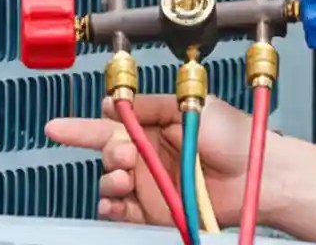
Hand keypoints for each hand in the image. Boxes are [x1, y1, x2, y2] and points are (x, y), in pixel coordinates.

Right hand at [44, 94, 260, 226]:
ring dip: (109, 179)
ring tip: (125, 176)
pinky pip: (121, 212)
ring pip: (109, 183)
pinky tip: (115, 202)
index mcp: (156, 126)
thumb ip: (152, 105)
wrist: (258, 174)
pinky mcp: (156, 210)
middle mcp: (150, 154)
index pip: (112, 124)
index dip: (82, 127)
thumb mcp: (191, 106)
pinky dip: (112, 207)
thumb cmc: (235, 136)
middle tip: (126, 153)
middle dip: (107, 151)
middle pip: (106, 153)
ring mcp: (151, 183)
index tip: (57, 127)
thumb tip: (114, 103)